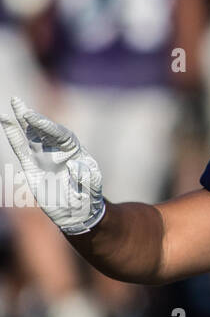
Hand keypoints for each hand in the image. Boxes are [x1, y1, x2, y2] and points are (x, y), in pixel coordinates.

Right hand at [1, 96, 104, 234]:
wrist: (78, 213)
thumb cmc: (89, 197)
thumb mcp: (93, 187)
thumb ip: (87, 176)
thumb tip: (75, 165)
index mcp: (75, 150)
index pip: (61, 134)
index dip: (48, 126)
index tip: (35, 119)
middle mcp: (58, 150)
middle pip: (45, 129)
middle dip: (34, 118)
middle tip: (21, 106)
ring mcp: (44, 157)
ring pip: (32, 134)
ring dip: (22, 120)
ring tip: (14, 103)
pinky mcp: (31, 167)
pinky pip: (21, 149)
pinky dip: (13, 135)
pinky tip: (5, 121)